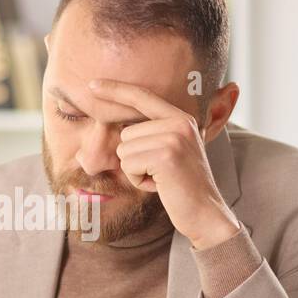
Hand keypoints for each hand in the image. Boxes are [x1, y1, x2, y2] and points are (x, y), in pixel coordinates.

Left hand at [89, 78, 240, 250]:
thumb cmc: (182, 187)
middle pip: (126, 133)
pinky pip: (128, 165)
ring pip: (125, 150)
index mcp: (181, 118)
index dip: (115, 90)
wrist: (205, 213)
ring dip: (136, 171)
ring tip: (161, 178)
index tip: (92, 84)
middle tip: (160, 172)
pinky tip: (159, 185)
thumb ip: (152, 134)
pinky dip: (138, 180)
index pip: (142, 97)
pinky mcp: (166, 155)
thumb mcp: (170, 152)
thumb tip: (119, 126)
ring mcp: (174, 137)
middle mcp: (180, 122)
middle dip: (135, 158)